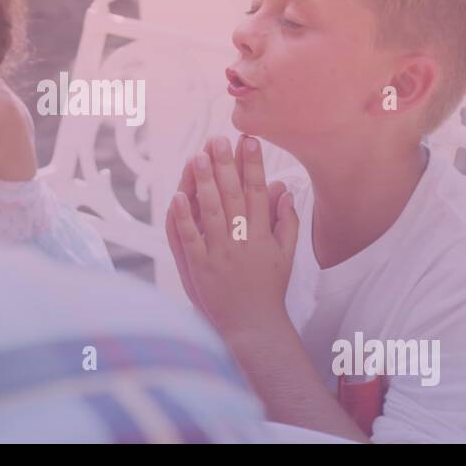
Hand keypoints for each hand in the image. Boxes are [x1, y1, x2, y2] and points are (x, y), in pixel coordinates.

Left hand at [165, 135, 298, 337]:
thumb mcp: (286, 255)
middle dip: (226, 165)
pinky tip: (178, 197)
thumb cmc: (269, 289)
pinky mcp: (201, 269)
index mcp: (263, 234)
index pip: (258, 192)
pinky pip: (191, 239)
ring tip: (198, 156)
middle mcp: (243, 241)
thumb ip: (287, 222)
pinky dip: (185, 218)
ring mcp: (221, 254)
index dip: (253, 164)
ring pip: (212, 212)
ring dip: (204, 183)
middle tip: (218, 139)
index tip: (248, 139)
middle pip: (234, 195)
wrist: (254, 327)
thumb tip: (285, 190)